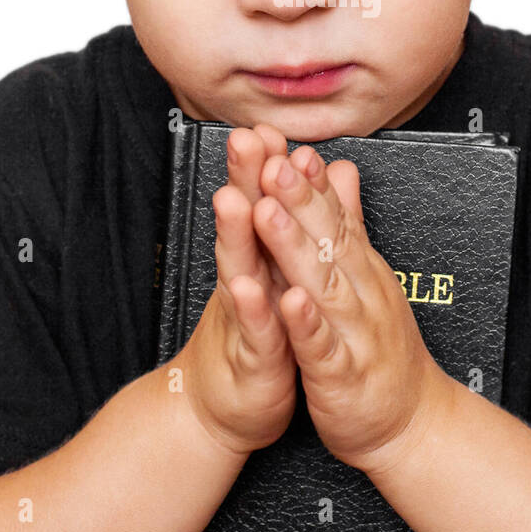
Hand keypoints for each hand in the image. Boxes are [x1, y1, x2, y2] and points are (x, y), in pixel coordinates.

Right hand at [176, 126, 298, 456]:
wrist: (229, 408)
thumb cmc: (259, 338)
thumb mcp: (276, 278)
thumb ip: (287, 227)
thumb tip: (300, 180)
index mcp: (260, 260)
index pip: (261, 202)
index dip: (264, 164)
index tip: (266, 123)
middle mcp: (246, 280)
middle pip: (244, 223)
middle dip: (244, 180)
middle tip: (243, 138)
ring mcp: (243, 318)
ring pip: (239, 269)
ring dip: (236, 233)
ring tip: (234, 199)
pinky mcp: (252, 358)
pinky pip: (253, 332)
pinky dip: (251, 309)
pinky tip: (251, 287)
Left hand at [251, 144, 452, 474]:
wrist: (412, 425)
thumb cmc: (381, 351)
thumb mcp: (366, 277)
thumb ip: (350, 222)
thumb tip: (341, 169)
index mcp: (359, 269)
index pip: (334, 215)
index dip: (309, 181)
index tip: (286, 144)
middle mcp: (360, 292)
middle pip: (327, 238)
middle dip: (296, 199)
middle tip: (271, 161)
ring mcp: (353, 333)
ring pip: (322, 282)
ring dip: (294, 246)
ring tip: (268, 212)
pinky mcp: (342, 375)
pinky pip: (322, 346)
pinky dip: (307, 322)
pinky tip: (291, 299)